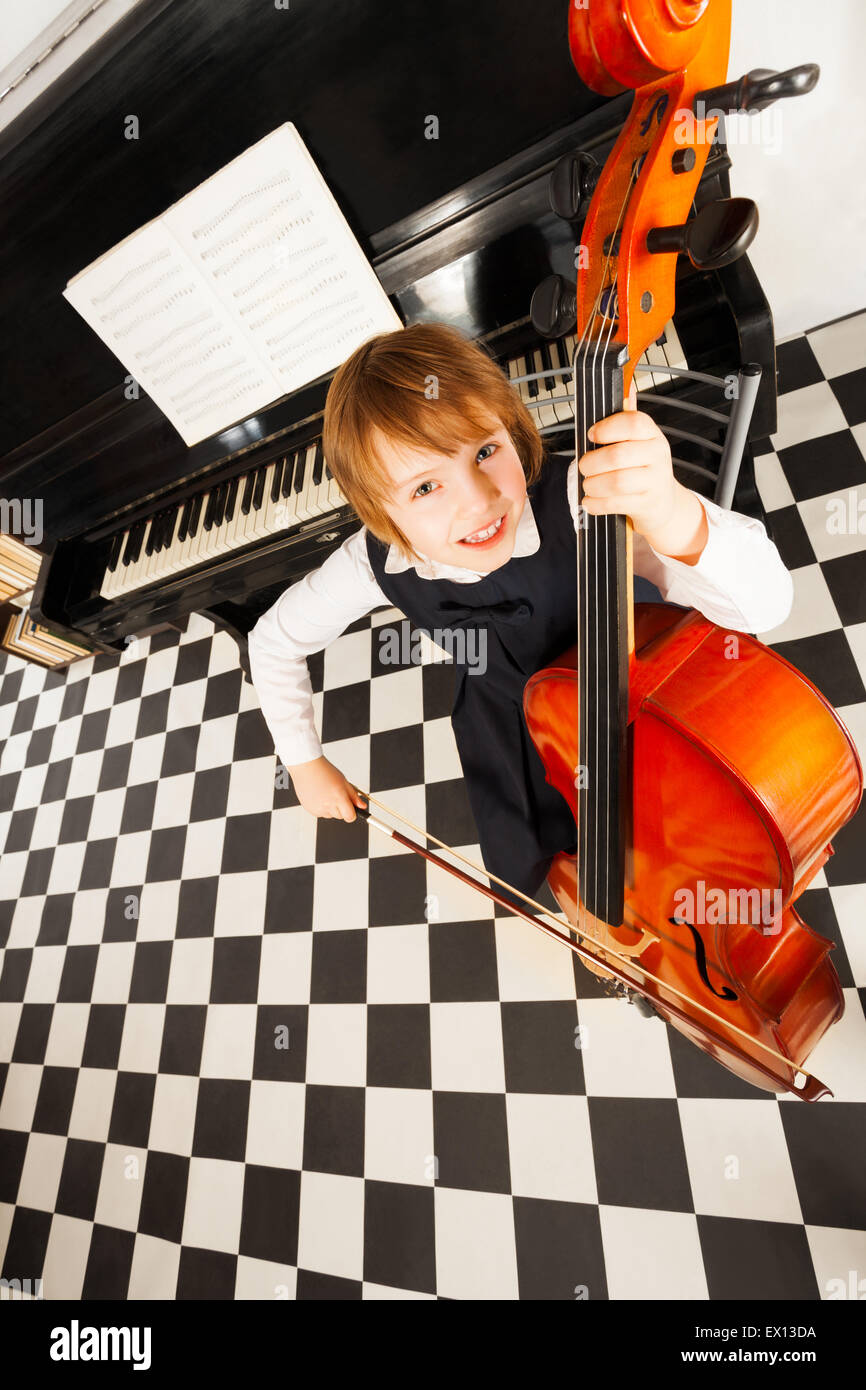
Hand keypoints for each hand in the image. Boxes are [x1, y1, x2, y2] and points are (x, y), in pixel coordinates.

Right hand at [288, 756, 366, 820]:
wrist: (307, 767)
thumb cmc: (324, 771)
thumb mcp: (344, 782)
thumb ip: (354, 796)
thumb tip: (362, 806)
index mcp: (338, 797)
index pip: (350, 817)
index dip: (352, 813)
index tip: (351, 808)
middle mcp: (328, 805)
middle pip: (341, 816)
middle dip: (341, 808)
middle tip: (336, 794)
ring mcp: (318, 808)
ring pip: (330, 815)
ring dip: (331, 808)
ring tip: (326, 793)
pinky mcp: (310, 809)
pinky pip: (320, 813)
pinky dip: (321, 807)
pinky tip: (319, 795)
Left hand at [578, 381, 707, 561]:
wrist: (664, 503)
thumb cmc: (643, 469)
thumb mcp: (639, 442)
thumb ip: (627, 420)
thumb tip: (625, 388)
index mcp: (652, 435)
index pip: (633, 423)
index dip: (607, 428)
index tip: (591, 434)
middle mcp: (657, 456)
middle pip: (618, 455)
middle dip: (592, 462)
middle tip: (584, 466)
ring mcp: (655, 481)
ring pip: (616, 481)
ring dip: (593, 484)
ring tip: (588, 484)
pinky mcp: (647, 503)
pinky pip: (616, 503)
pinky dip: (596, 503)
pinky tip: (590, 501)